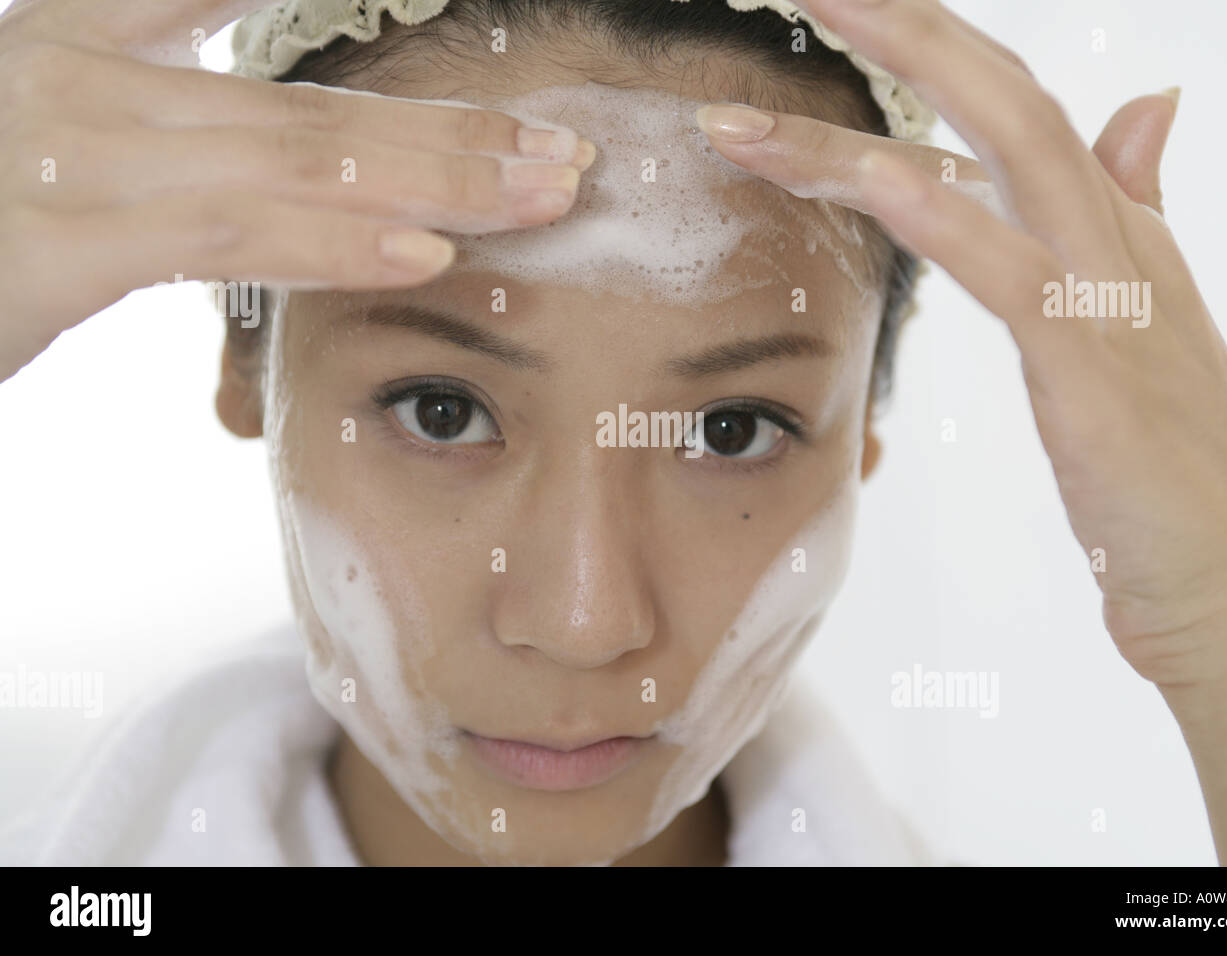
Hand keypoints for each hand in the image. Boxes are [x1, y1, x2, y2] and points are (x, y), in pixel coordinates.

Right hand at [0, 0, 592, 380]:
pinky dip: (329, 238)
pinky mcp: (52, 237)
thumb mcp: (46, 150)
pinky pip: (222, 233)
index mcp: (75, 43)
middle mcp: (75, 76)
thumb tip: (248, 158)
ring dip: (430, 178)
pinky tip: (423, 250)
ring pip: (288, 158)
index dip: (330, 15)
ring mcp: (62, 147)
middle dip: (448, 130)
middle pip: (304, 103)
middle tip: (565, 152)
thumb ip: (144, 122)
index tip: (475, 62)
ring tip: (541, 193)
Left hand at [696, 0, 1226, 690]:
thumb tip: (1142, 109)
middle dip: (898, 30)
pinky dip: (932, 214)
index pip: (1006, 114)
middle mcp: (1112, 239)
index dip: (926, 54)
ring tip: (738, 117)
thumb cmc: (1172, 479)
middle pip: (999, 98)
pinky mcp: (1092, 366)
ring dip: (856, 127)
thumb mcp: (1142, 331)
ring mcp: (1108, 294)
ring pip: (988, 162)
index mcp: (1112, 233)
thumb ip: (1127, 214)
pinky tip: (859, 177)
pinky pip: (1004, 268)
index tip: (837, 20)